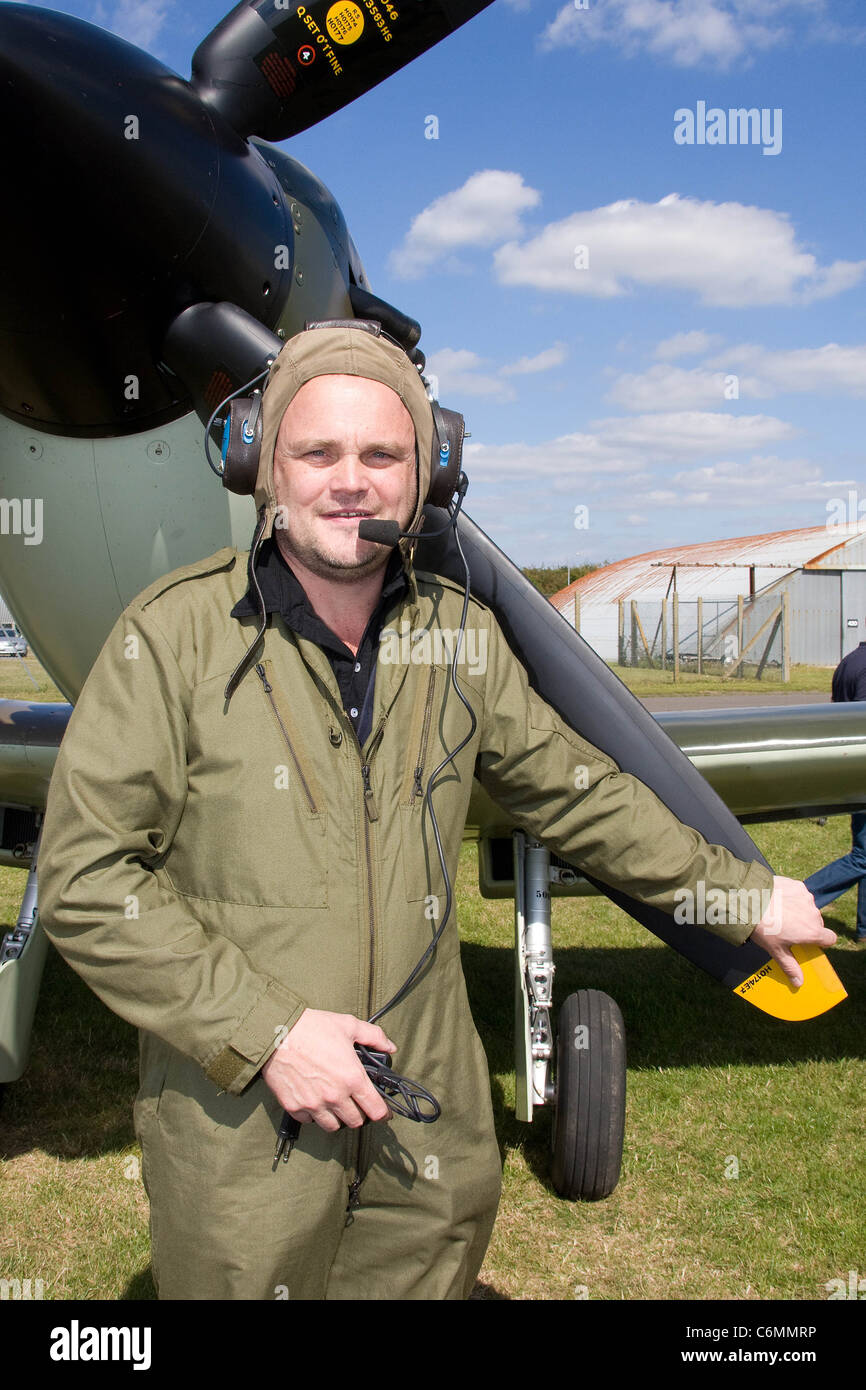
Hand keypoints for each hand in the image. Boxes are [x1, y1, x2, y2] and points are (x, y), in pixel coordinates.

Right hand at [261, 1008, 395, 1131]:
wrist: (277, 1033)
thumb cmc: (312, 1028)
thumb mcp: (348, 1025)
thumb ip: (374, 1037)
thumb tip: (390, 1046)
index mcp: (352, 1078)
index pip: (376, 1110)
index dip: (383, 1114)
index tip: (383, 1113)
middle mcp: (335, 1096)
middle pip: (355, 1122)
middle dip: (359, 1114)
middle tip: (355, 1104)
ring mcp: (314, 1104)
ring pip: (333, 1126)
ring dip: (337, 1118)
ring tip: (335, 1105)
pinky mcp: (295, 1107)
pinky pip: (309, 1121)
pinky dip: (314, 1115)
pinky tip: (314, 1101)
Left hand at [749, 876, 836, 987]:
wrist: (750, 901)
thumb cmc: (764, 928)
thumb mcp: (776, 951)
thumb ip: (790, 966)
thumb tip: (799, 983)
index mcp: (812, 932)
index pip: (830, 939)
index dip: (821, 941)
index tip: (809, 942)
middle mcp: (814, 914)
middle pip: (817, 923)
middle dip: (806, 927)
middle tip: (787, 929)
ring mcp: (806, 898)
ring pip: (808, 908)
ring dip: (799, 911)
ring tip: (780, 914)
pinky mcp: (798, 886)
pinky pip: (800, 894)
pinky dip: (792, 897)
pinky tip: (778, 901)